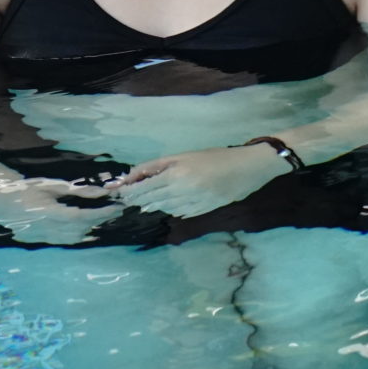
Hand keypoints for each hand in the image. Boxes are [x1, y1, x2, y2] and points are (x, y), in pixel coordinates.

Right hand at [0, 171, 122, 245]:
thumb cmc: (25, 188)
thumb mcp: (52, 185)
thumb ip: (77, 191)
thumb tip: (101, 193)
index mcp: (46, 212)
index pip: (81, 217)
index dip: (101, 214)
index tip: (117, 208)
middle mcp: (43, 228)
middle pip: (79, 230)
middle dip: (98, 221)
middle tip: (114, 210)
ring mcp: (39, 237)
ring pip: (72, 238)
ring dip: (88, 228)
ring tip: (100, 217)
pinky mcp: (36, 241)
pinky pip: (61, 241)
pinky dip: (75, 234)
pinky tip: (82, 225)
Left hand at [113, 143, 289, 218]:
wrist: (249, 168)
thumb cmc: (217, 156)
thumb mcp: (185, 155)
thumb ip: (158, 166)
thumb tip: (133, 178)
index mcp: (176, 175)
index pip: (143, 187)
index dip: (128, 191)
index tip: (119, 191)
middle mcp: (181, 192)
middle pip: (150, 200)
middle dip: (137, 199)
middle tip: (128, 199)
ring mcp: (192, 204)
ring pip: (163, 208)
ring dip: (154, 204)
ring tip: (148, 201)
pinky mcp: (201, 211)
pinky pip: (179, 213)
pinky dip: (171, 208)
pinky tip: (172, 204)